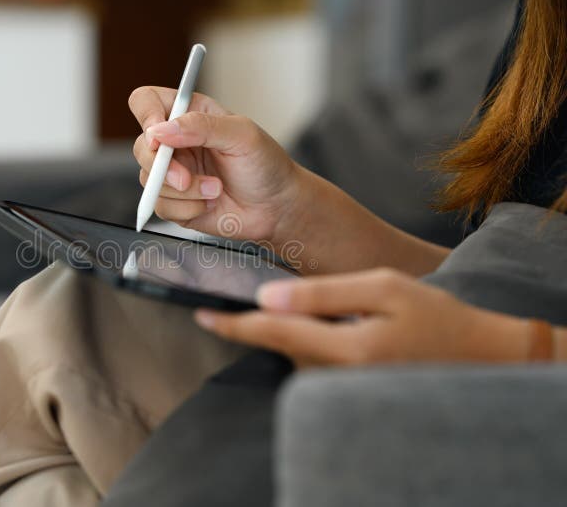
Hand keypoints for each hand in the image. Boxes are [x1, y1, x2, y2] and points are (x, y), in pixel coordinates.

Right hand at [128, 86, 303, 243]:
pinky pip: (160, 206)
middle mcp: (176, 142)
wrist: (276, 208)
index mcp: (190, 115)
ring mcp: (172, 173)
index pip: (147, 102)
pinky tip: (209, 204)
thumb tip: (161, 130)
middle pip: (143, 147)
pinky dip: (186, 208)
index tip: (158, 136)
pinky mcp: (174, 202)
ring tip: (214, 190)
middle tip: (185, 178)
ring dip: (184, 191)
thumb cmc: (266, 165)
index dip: (146, 115)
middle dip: (162, 167)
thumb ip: (202, 127)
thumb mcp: (242, 135)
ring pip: (150, 181)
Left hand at [194, 268, 533, 365]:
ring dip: (301, 325)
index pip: (272, 333)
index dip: (232, 323)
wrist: (476, 357)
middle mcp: (334, 373)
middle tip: (297, 291)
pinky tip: (348, 324)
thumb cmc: (435, 317)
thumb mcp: (383, 289)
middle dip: (275, 315)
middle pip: (281, 340)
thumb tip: (268, 295)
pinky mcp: (346, 386)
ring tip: (343, 307)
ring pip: (297, 348)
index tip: (200, 313)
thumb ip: (322, 292)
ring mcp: (340, 385)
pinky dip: (317, 336)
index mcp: (342, 347)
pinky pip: (315, 358)